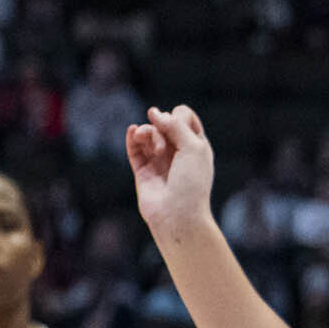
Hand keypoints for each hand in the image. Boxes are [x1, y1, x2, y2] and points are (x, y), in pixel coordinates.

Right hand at [126, 106, 215, 237]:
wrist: (177, 215)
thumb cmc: (191, 184)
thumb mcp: (193, 147)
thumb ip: (175, 124)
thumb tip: (153, 112)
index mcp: (196, 146)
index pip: (183, 116)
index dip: (178, 115)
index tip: (179, 128)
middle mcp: (178, 151)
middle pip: (164, 121)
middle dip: (162, 126)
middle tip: (164, 148)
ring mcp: (159, 160)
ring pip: (148, 132)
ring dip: (148, 133)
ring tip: (153, 150)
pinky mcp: (143, 170)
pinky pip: (134, 147)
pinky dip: (132, 137)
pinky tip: (133, 131)